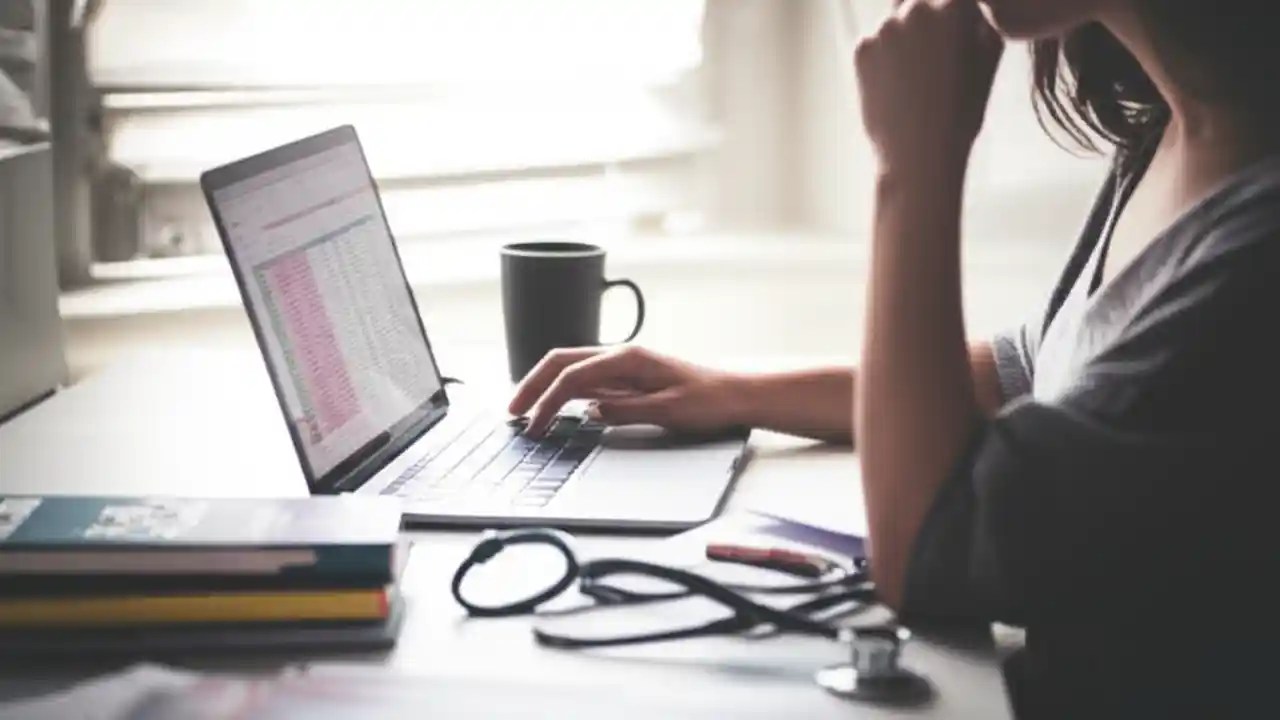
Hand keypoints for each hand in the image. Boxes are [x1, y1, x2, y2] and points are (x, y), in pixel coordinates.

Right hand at [508, 346, 745, 436]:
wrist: (736, 396)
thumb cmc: (709, 401)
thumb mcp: (668, 411)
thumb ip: (626, 409)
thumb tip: (590, 410)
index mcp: (628, 358)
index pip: (573, 376)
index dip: (548, 400)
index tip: (534, 425)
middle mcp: (621, 356)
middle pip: (562, 362)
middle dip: (532, 385)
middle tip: (512, 411)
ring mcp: (623, 366)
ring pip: (570, 368)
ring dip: (545, 387)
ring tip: (525, 410)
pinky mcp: (628, 378)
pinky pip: (586, 380)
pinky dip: (564, 391)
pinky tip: (556, 407)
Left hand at [854, 0, 1003, 173]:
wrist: (919, 154)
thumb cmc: (961, 112)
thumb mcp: (988, 59)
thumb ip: (982, 21)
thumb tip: (974, 10)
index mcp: (954, 6)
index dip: (955, 19)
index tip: (953, 46)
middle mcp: (918, 8)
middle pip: (921, 3)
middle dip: (929, 23)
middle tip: (934, 63)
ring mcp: (885, 27)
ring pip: (896, 21)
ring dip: (904, 38)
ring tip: (917, 79)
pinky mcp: (861, 48)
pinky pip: (875, 42)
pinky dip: (883, 57)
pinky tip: (896, 86)